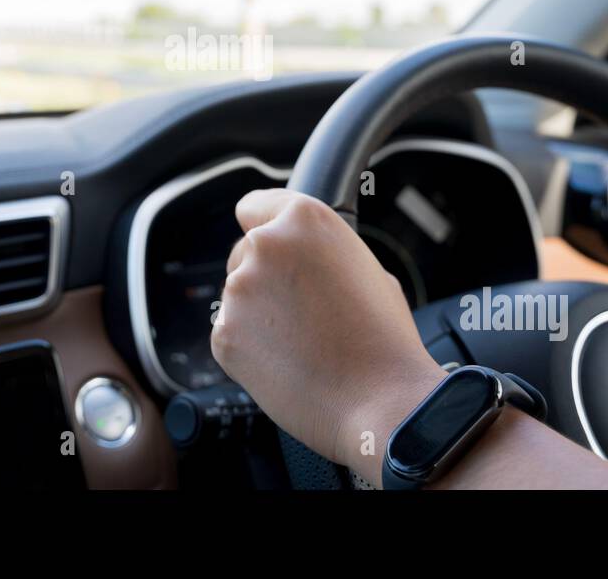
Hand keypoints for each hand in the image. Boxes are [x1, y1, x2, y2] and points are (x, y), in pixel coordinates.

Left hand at [210, 188, 444, 484]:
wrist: (381, 401)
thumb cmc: (384, 340)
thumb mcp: (369, 268)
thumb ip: (325, 251)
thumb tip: (305, 259)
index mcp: (305, 220)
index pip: (255, 205)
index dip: (264, 225)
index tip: (268, 241)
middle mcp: (265, 246)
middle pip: (246, 252)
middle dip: (267, 276)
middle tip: (303, 307)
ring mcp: (239, 291)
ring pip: (239, 294)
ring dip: (259, 311)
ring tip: (302, 340)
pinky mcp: (224, 334)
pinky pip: (230, 331)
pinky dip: (250, 345)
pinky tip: (286, 360)